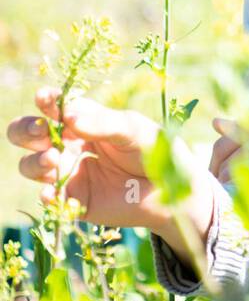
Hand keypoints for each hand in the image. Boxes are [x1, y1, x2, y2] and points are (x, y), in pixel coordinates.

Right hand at [6, 86, 214, 242]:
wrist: (170, 191)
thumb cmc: (154, 150)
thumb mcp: (133, 129)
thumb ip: (103, 123)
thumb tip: (69, 117)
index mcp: (82, 120)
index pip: (52, 106)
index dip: (44, 101)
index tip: (45, 100)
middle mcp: (69, 144)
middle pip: (27, 133)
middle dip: (26, 130)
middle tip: (42, 131)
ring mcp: (68, 173)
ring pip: (30, 165)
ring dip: (34, 161)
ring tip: (54, 159)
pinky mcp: (73, 200)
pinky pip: (49, 198)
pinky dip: (45, 194)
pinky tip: (52, 191)